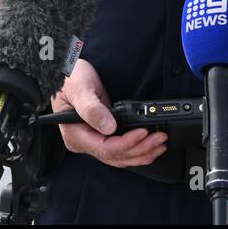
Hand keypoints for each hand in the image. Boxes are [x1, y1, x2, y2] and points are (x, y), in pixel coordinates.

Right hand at [50, 59, 167, 168]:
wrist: (67, 72)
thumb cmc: (69, 80)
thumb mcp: (80, 90)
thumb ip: (92, 109)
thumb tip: (109, 126)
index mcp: (76, 136)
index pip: (104, 148)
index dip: (126, 143)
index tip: (143, 133)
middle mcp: (85, 142)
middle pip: (115, 156)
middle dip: (140, 149)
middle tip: (159, 139)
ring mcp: (95, 139)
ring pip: (120, 156)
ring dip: (142, 152)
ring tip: (160, 145)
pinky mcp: (104, 134)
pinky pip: (121, 148)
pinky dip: (137, 148)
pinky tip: (150, 145)